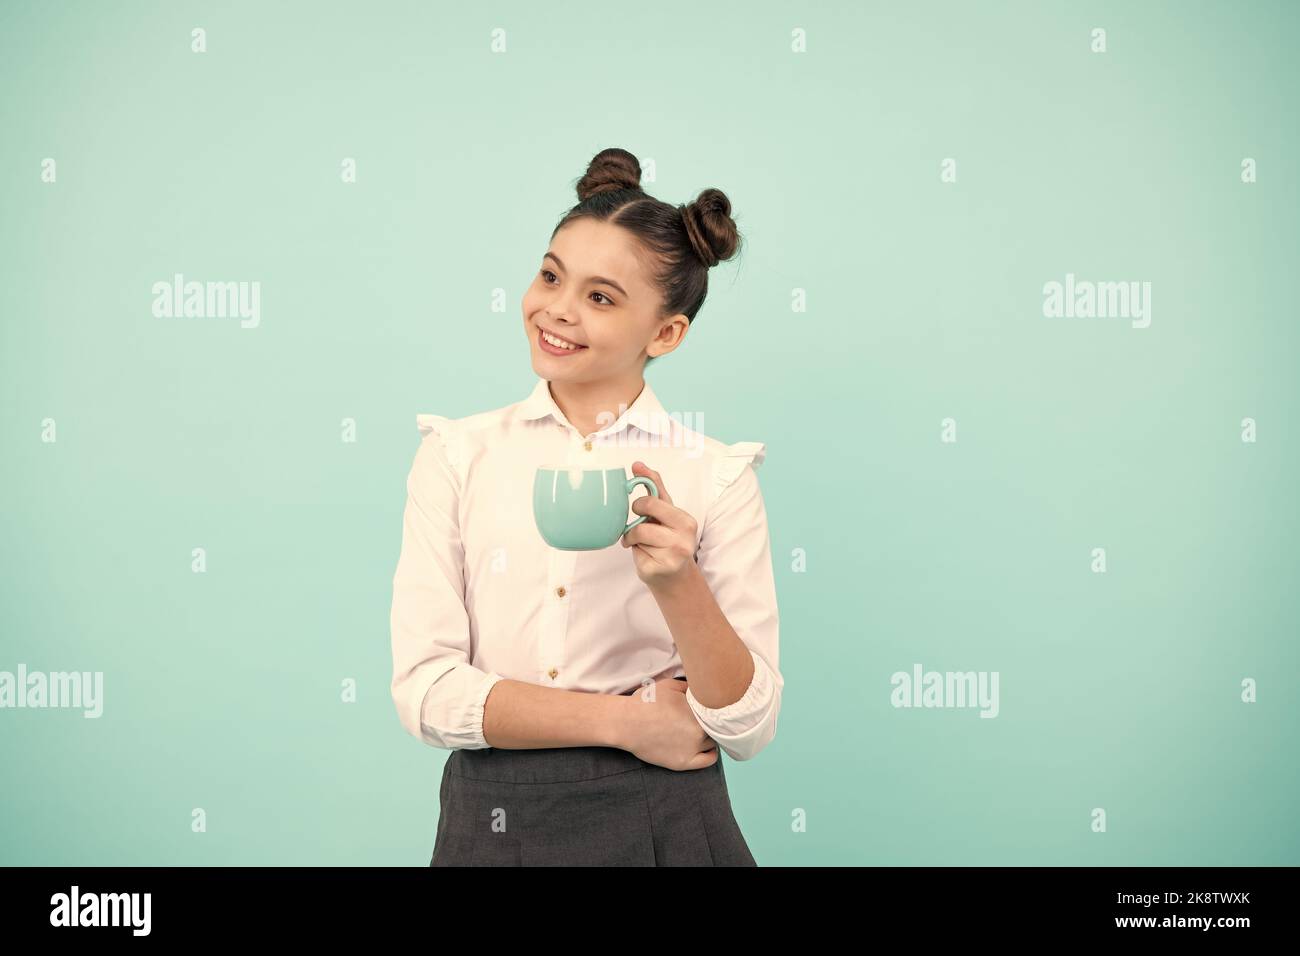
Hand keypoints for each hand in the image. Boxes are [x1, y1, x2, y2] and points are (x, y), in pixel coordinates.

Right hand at [615, 677, 717, 771]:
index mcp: (697, 709)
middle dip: (712, 721)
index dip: (716, 708)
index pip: (718, 709)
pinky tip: (710, 748)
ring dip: (712, 736)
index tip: (713, 707)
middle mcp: (698, 729)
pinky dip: (712, 754)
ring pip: (714, 741)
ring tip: (705, 731)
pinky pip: (708, 760)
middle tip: (708, 719)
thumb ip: (690, 687)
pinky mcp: (683, 762)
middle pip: (717, 726)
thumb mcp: (670, 685)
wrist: (626, 723)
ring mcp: (692, 747)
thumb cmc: (646, 702)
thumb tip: (704, 687)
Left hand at [622, 461, 698, 589]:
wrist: (675, 578)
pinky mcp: (661, 567)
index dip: (641, 504)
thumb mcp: (666, 514)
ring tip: (641, 544)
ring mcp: (674, 554)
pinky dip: (636, 553)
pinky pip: (636, 552)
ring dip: (633, 538)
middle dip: (635, 521)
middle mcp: (684, 536)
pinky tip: (647, 556)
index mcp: (686, 520)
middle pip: (644, 517)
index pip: (653, 501)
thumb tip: (638, 465)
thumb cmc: (669, 542)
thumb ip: (655, 489)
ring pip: (638, 534)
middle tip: (638, 527)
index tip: (639, 508)